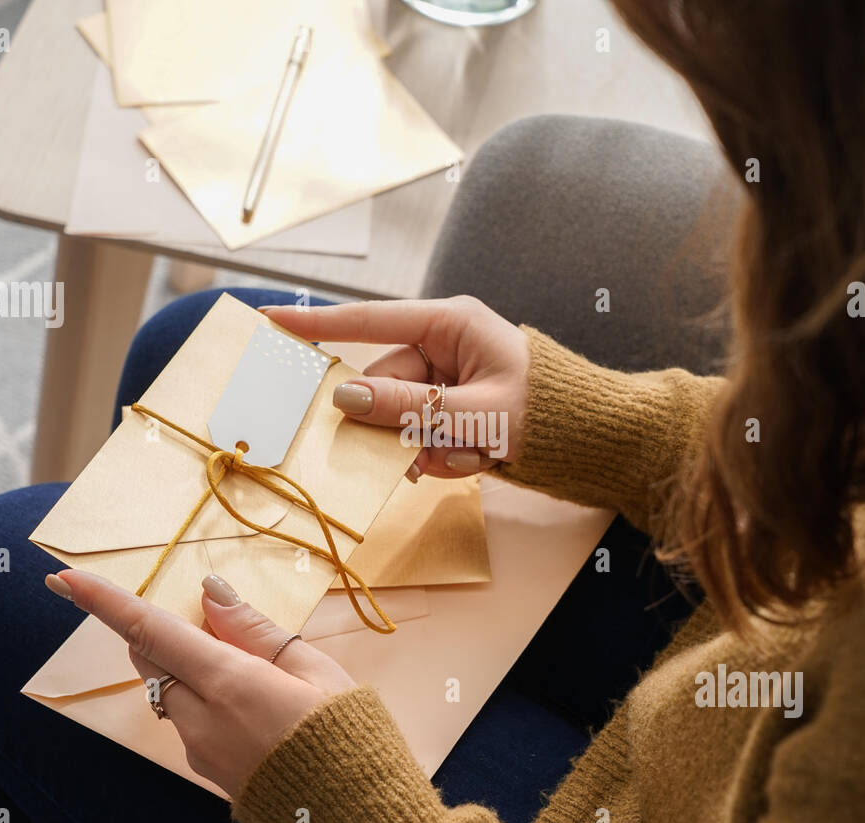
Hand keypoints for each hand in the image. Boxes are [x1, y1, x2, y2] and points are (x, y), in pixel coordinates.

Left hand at [45, 568, 354, 800]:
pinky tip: (251, 699)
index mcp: (229, 683)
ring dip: (183, 663)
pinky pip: (189, 718)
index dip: (103, 602)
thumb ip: (255, 630)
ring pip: (169, 690)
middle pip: (150, 659)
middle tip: (195, 614)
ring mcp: (199, 749)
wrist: (355, 818)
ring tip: (246, 662)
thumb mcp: (314, 668)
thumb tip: (211, 592)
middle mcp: (201, 718)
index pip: (150, 632)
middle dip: (155, 628)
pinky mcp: (208, 768)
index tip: (64, 578)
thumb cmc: (346, 736)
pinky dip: (202, 693)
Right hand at [261, 295, 529, 479]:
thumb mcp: (476, 413)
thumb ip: (408, 407)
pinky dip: (441, 455)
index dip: (317, 325)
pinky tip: (475, 459)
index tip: (271, 322)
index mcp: (450, 324)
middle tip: (431, 450)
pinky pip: (421, 434)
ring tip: (471, 455)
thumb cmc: (547, 413)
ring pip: (401, 419)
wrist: (593, 440)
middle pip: (383, 386)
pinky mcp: (453, 408)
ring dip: (428, 447)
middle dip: (401, 426)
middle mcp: (443, 346)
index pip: (369, 321)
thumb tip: (346, 399)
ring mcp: (446, 379)